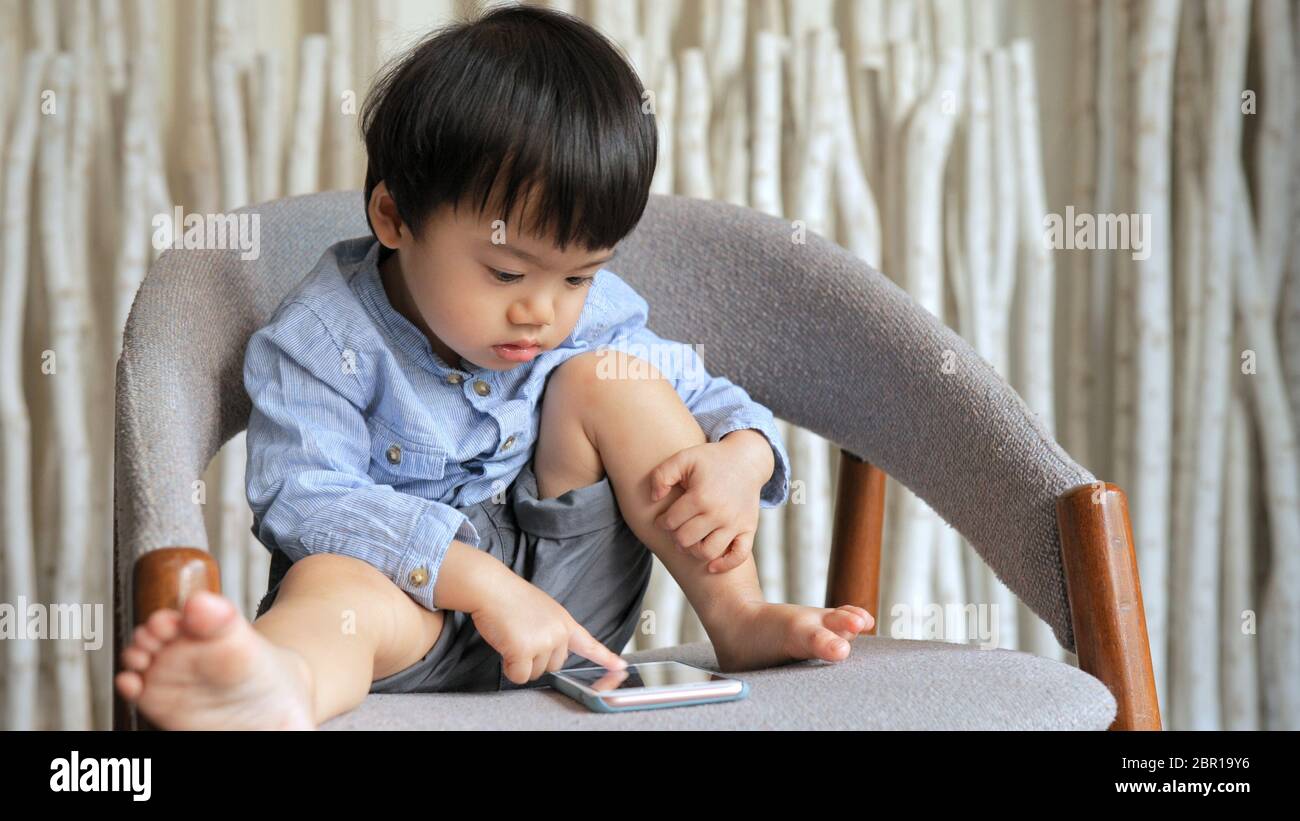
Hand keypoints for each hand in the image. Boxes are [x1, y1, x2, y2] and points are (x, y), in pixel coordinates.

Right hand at [468, 570, 626, 685]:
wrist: (491, 587)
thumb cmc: (509, 597)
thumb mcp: (541, 610)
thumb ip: (551, 629)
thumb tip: (547, 651)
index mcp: (564, 621)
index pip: (588, 643)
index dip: (605, 657)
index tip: (620, 665)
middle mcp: (559, 633)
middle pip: (554, 666)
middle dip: (535, 658)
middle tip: (521, 636)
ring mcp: (544, 642)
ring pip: (535, 673)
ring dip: (520, 662)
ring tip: (511, 637)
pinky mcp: (525, 651)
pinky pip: (519, 675)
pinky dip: (509, 667)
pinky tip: (505, 645)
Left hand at [648, 429, 772, 573]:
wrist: (746, 461)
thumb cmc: (710, 460)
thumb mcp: (683, 458)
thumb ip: (661, 475)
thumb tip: (654, 498)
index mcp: (700, 496)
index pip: (671, 522)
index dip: (662, 522)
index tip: (663, 519)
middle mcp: (718, 513)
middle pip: (685, 540)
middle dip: (675, 536)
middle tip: (675, 529)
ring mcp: (735, 523)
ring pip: (707, 552)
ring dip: (693, 551)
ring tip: (690, 541)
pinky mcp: (748, 529)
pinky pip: (738, 556)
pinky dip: (724, 564)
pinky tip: (711, 565)